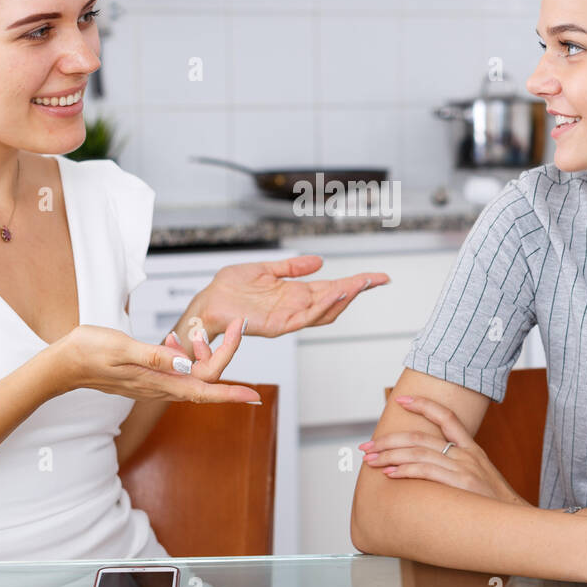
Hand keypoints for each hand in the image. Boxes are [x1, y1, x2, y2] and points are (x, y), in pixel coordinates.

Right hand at [50, 318, 260, 404]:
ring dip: (208, 356)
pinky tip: (177, 339)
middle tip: (239, 328)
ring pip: (193, 377)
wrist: (63, 364)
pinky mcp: (147, 376)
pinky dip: (187, 355)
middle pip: (205, 381)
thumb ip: (155, 357)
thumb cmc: (89, 352)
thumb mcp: (122, 348)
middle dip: (226, 356)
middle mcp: (160, 387)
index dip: (231, 395)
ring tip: (214, 331)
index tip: (254, 396)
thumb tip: (186, 365)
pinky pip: (177, 372)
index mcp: (158, 382)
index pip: (204, 391)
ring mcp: (153, 383)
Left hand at [202, 255, 388, 338]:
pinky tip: (335, 295)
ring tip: (362, 284)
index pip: (331, 288)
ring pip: (325, 311)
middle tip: (379, 278)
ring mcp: (289, 318)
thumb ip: (291, 267)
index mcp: (294, 293)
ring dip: (345, 298)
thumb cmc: (229, 289)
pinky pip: (305, 318)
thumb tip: (319, 261)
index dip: (354, 283)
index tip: (376, 276)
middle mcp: (295, 307)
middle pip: (335, 300)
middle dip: (357, 289)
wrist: (207, 302)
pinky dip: (321, 308)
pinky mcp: (277, 325)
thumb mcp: (265, 270)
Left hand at [358, 395, 529, 506]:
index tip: (401, 400)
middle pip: (422, 436)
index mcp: (473, 449)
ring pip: (420, 451)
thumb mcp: (481, 481)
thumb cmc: (496, 508)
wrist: (521, 524)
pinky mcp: (463, 484)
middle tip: (367, 446)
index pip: (447, 416)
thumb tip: (429, 471)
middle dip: (390, 440)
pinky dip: (406, 469)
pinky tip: (391, 473)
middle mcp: (468, 454)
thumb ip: (458, 471)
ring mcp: (465, 468)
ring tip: (371, 460)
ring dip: (390, 455)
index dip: (423, 405)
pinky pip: (427, 470)